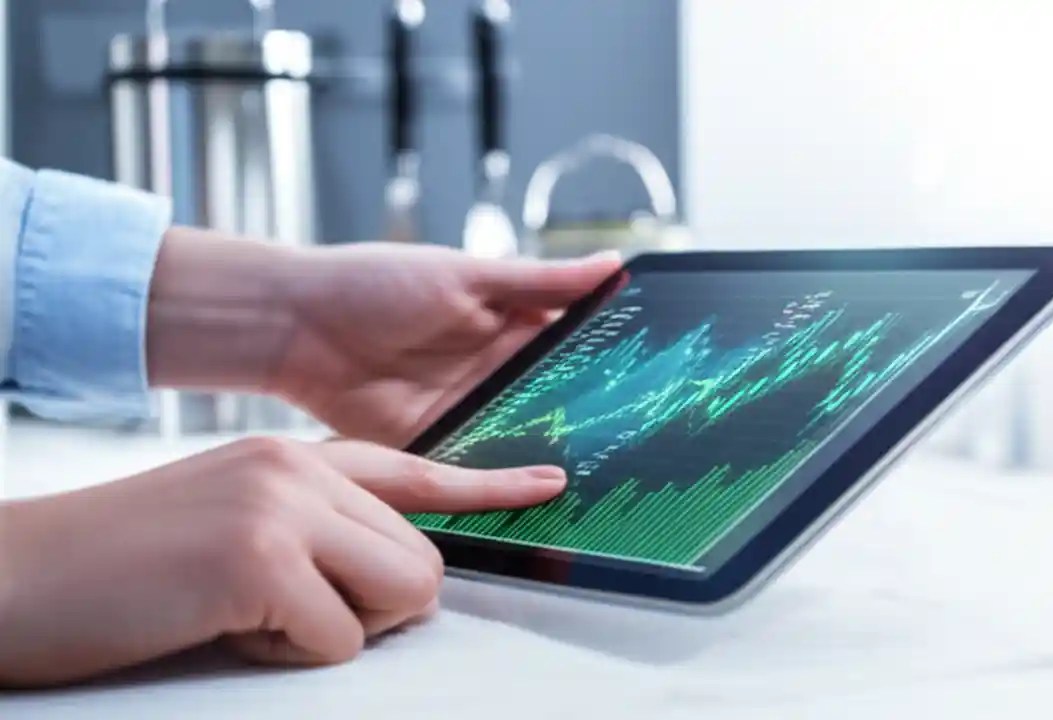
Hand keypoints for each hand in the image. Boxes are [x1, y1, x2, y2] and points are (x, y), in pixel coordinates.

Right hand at [0, 437, 565, 686]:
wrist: (16, 574)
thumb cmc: (123, 565)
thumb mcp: (233, 523)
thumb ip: (315, 530)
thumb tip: (398, 570)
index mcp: (294, 457)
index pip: (415, 470)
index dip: (486, 485)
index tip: (546, 484)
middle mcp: (296, 468)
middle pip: (422, 559)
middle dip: (378, 609)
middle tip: (297, 616)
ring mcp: (280, 506)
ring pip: (402, 592)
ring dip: (336, 632)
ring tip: (255, 618)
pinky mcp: (258, 558)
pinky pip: (337, 641)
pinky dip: (286, 657)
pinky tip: (222, 627)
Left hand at [147, 228, 620, 444]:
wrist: (294, 325)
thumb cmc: (376, 282)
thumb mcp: (468, 275)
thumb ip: (542, 281)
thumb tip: (614, 265)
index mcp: (506, 323)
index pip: (571, 349)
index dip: (609, 365)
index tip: (653, 385)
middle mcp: (491, 370)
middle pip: (553, 400)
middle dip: (589, 419)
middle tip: (638, 442)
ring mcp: (463, 409)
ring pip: (521, 437)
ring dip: (551, 453)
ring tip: (601, 475)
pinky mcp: (432, 444)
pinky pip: (475, 468)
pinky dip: (500, 481)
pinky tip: (535, 496)